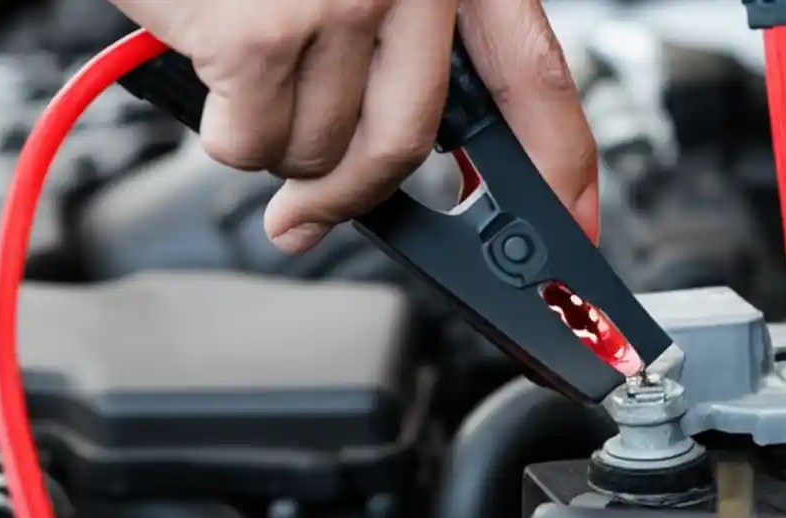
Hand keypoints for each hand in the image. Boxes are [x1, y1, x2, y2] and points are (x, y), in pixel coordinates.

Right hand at [109, 0, 599, 250]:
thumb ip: (392, 53)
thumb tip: (385, 167)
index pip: (537, 75)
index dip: (562, 166)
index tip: (573, 227)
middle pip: (406, 141)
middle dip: (351, 191)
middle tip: (312, 212)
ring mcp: (341, 2)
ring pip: (320, 151)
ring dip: (275, 143)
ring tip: (247, 80)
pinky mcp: (260, 35)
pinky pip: (249, 143)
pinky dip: (224, 131)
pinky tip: (212, 68)